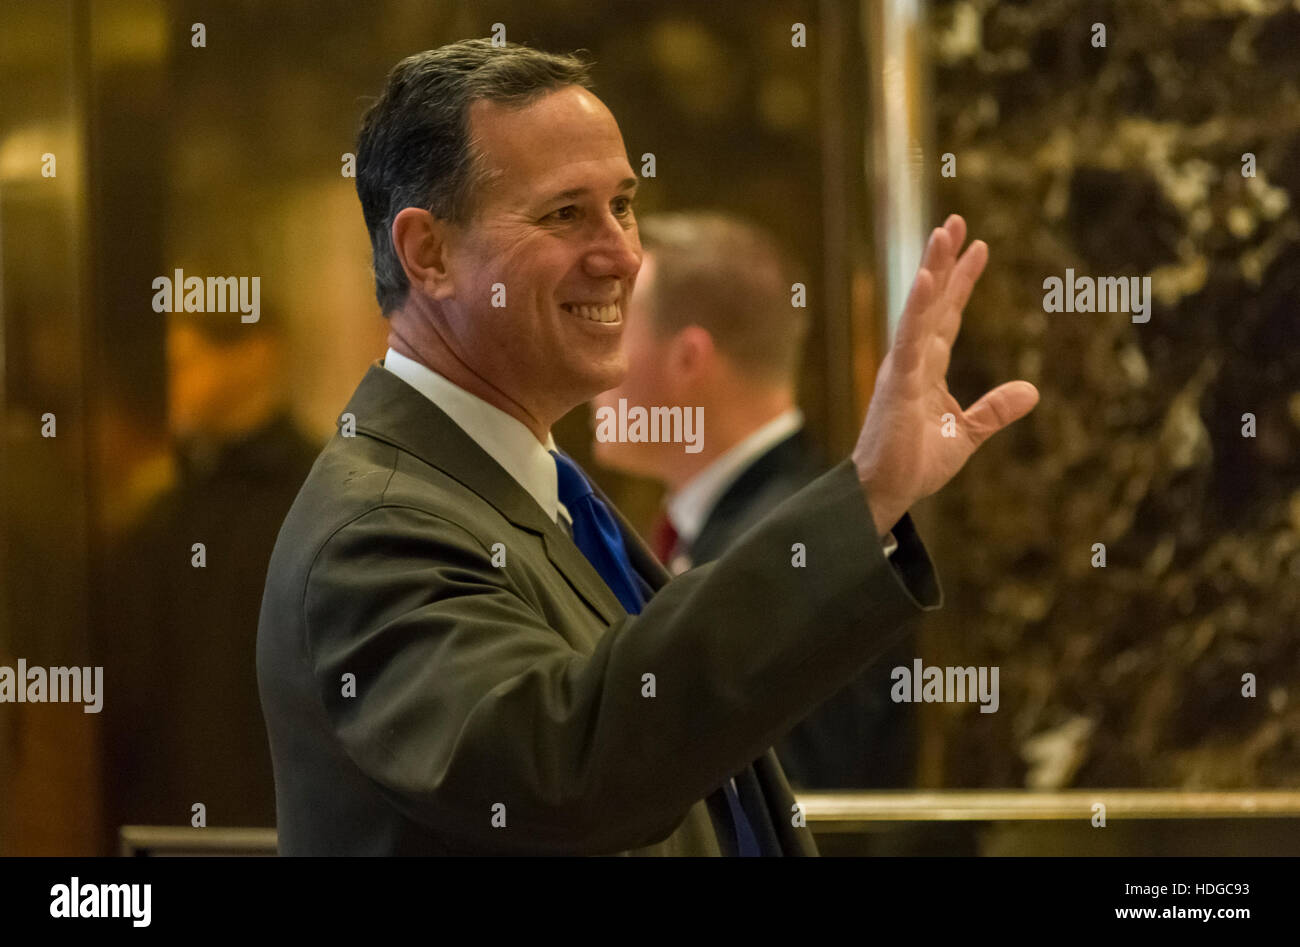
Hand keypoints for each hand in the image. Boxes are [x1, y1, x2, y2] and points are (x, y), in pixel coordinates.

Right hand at [852, 215, 1039, 536]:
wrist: (886, 492)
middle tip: (955, 222)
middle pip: (932, 301)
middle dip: (944, 261)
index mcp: (926, 370)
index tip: (978, 247)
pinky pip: (908, 339)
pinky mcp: (898, 383)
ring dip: (932, 269)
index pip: (947, 317)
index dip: (962, 282)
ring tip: (944, 232)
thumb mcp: (967, 434)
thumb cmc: (915, 464)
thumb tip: (1032, 390)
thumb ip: (995, 410)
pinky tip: (928, 280)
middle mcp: (911, 360)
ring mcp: (902, 368)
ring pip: (919, 309)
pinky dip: (917, 308)